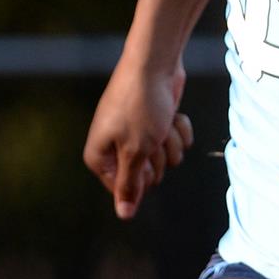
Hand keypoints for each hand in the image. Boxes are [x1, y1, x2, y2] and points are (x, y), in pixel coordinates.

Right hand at [83, 58, 193, 219]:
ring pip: (166, 159)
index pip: (125, 189)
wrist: (155, 63)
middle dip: (158, 157)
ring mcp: (137, 134)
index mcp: (99, 156)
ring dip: (171, 142)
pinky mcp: (156, 123)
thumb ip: (129, 185)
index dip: (141, 177)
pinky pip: (175, 140)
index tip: (141, 156)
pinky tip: (172, 113)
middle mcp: (115, 147)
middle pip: (149, 176)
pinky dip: (178, 128)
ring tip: (162, 122)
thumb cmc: (140, 105)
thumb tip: (124, 215)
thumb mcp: (135, 151)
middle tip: (152, 137)